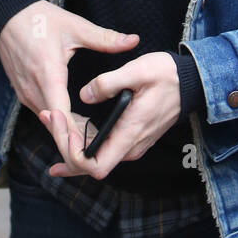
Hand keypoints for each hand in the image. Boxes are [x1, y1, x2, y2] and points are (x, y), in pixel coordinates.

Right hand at [0, 0, 138, 166]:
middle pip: (56, 126)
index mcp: (47, 75)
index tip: (93, 146)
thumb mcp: (75, 26)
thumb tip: (133, 40)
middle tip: (103, 147)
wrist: (6, 16)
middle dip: (77, 139)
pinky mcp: (23, 93)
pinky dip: (59, 122)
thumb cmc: (39, 20)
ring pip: (49, 122)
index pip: (61, 116)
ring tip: (95, 138)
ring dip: (68, 132)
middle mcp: (33, 90)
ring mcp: (26, 93)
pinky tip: (78, 123)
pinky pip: (43, 114)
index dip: (76, 135)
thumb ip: (105, 38)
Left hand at [38, 51, 181, 179]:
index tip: (65, 130)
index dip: (74, 155)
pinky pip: (101, 151)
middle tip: (47, 117)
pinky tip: (65, 134)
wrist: (190, 81)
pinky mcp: (128, 138)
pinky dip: (80, 144)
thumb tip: (84, 95)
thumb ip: (108, 83)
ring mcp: (130, 145)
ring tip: (50, 119)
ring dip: (69, 143)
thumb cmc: (167, 75)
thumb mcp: (137, 71)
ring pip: (92, 159)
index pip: (96, 167)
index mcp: (130, 133)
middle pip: (87, 165)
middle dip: (63, 145)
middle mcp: (130, 147)